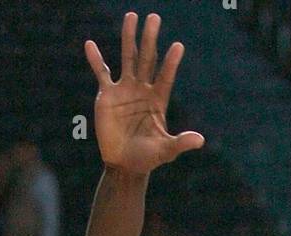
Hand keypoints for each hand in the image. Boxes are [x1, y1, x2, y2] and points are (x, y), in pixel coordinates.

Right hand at [85, 12, 204, 173]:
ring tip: (131, 16)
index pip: (166, 77)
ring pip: (127, 58)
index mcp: (158, 101)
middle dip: (150, 39)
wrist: (124, 164)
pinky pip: (101, 73)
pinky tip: (90, 44)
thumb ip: (181, 143)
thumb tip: (200, 140)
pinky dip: (96, 59)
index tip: (178, 46)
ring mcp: (125, 90)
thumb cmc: (148, 158)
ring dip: (129, 38)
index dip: (171, 63)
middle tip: (154, 17)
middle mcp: (143, 90)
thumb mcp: (166, 151)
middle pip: (147, 59)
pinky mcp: (108, 95)